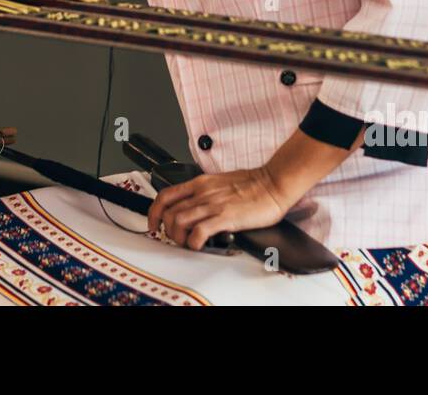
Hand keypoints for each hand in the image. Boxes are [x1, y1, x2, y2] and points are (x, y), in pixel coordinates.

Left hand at [147, 167, 290, 251]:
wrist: (273, 182)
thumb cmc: (253, 184)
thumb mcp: (220, 182)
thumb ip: (205, 192)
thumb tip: (195, 206)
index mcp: (200, 183)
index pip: (165, 196)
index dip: (154, 213)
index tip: (154, 224)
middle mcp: (202, 193)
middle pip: (169, 213)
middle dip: (168, 231)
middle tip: (177, 239)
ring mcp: (213, 205)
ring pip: (179, 222)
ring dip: (178, 238)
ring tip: (188, 243)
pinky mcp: (225, 217)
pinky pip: (199, 232)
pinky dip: (193, 242)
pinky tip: (200, 245)